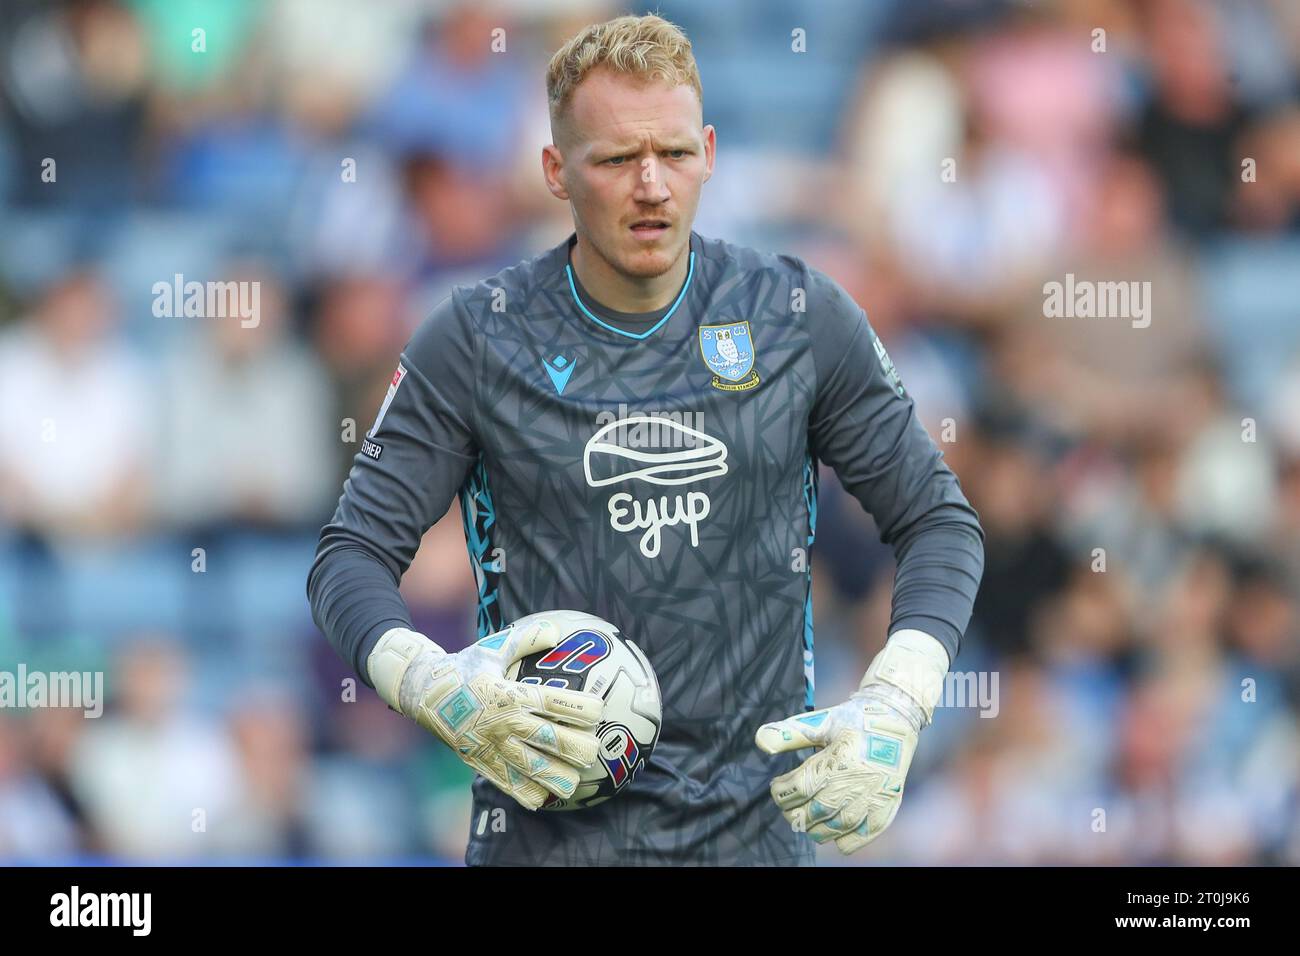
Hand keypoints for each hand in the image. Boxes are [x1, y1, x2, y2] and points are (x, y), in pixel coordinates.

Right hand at [368, 619, 604, 809]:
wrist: (423, 693)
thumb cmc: (465, 668)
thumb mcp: (493, 648)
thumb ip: (526, 639)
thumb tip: (556, 629)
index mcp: (509, 694)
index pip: (552, 702)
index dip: (579, 707)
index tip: (599, 710)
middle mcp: (504, 723)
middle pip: (549, 739)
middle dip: (577, 747)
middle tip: (596, 750)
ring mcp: (492, 746)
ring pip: (531, 768)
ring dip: (557, 776)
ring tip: (576, 781)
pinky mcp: (481, 763)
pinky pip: (507, 783)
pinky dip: (527, 793)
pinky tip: (545, 797)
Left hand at [755, 686, 919, 853]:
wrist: (896, 719)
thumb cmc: (853, 720)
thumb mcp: (821, 721)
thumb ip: (789, 733)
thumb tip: (759, 742)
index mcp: (839, 757)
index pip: (800, 786)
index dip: (781, 792)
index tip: (775, 786)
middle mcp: (857, 779)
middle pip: (816, 810)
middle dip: (795, 812)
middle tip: (788, 807)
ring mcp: (873, 795)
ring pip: (837, 826)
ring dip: (815, 829)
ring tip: (806, 821)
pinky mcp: (886, 806)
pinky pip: (862, 835)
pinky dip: (844, 840)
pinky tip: (832, 832)